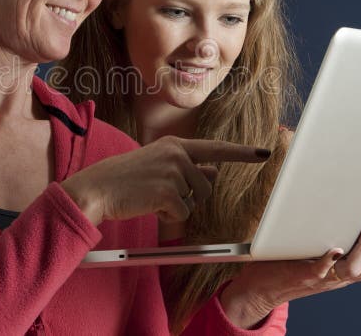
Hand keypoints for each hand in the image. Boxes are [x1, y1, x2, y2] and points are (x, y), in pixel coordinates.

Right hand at [61, 136, 269, 224]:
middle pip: (206, 185)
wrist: (97, 188)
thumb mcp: (158, 165)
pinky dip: (167, 216)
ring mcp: (172, 171)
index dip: (242, 152)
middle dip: (189, 196)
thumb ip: (186, 167)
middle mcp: (177, 153)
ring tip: (151, 197)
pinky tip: (148, 206)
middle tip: (159, 192)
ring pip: (195, 200)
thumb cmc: (126, 180)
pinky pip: (182, 213)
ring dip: (177, 206)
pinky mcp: (167, 191)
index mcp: (175, 144)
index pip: (215, 148)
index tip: (263, 153)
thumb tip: (213, 172)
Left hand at [221, 213, 360, 327]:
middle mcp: (338, 278)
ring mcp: (322, 278)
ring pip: (354, 270)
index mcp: (344, 273)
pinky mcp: (302, 277)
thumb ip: (330, 237)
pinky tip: (336, 248)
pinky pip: (320, 272)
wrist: (260, 289)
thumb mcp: (316, 252)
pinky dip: (329, 260)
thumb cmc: (287, 265)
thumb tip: (342, 207)